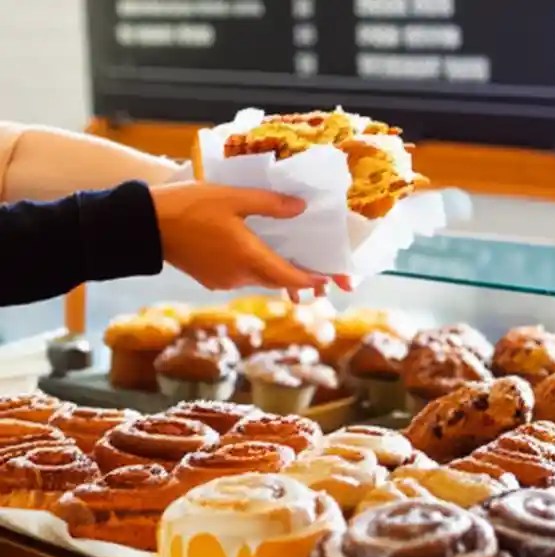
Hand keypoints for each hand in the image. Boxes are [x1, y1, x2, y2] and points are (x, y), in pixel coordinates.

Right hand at [151, 182, 329, 299]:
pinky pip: (242, 277)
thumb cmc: (190, 207)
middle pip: (276, 281)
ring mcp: (223, 280)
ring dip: (276, 275)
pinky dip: (257, 271)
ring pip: (259, 280)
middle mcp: (239, 276)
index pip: (289, 277)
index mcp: (249, 258)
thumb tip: (301, 207)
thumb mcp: (233, 197)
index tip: (329, 280)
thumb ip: (269, 204)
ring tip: (294, 268)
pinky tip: (259, 258)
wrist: (146, 225)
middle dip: (298, 280)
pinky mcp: (210, 279)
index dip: (311, 280)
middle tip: (319, 275)